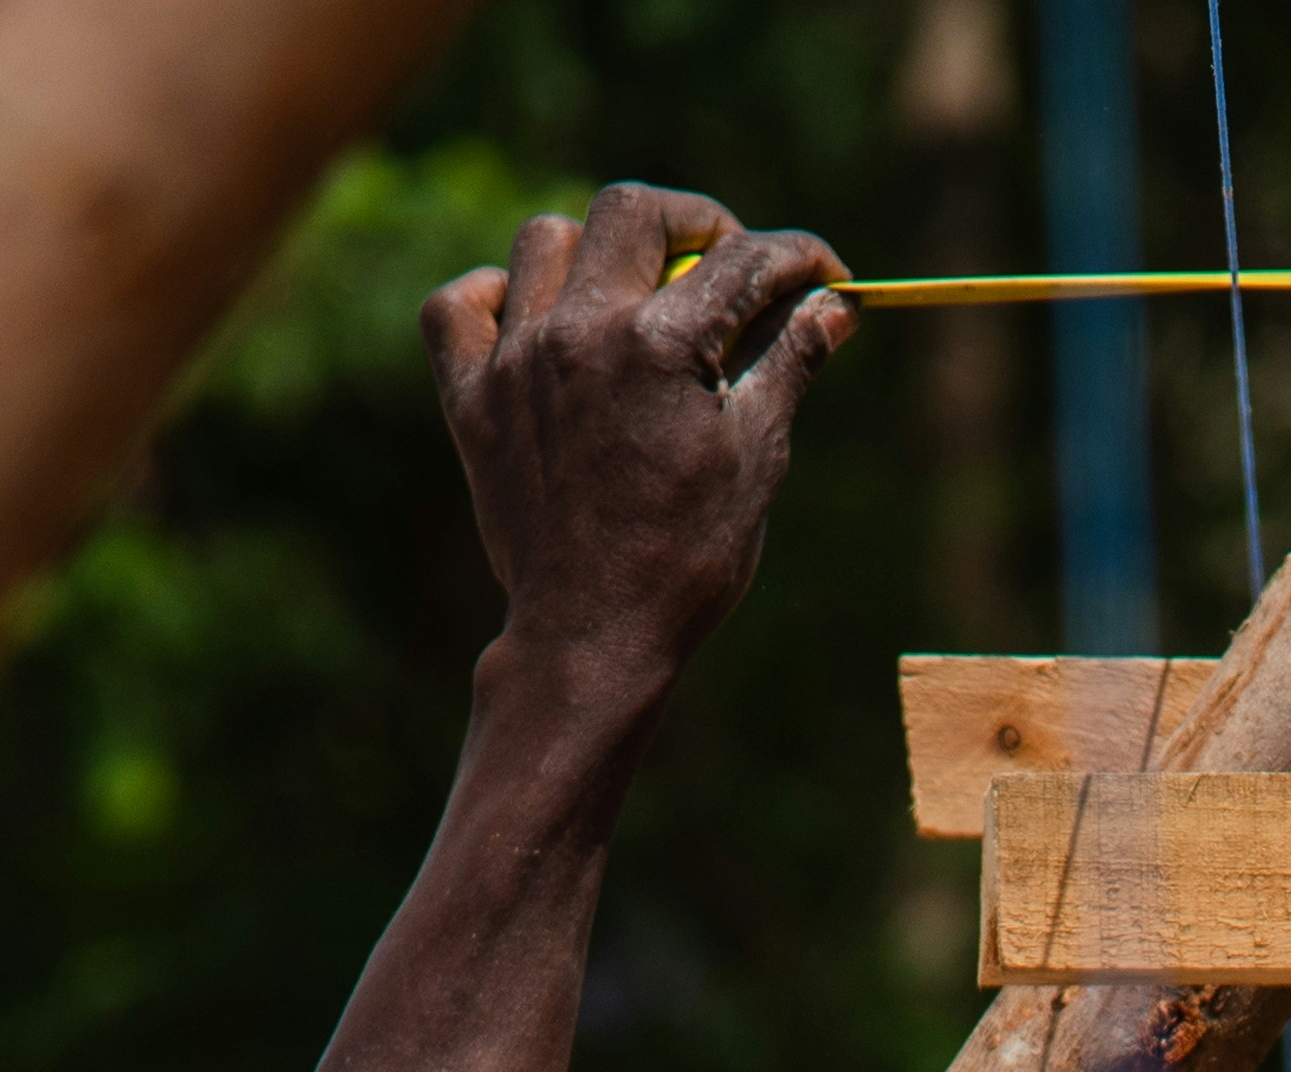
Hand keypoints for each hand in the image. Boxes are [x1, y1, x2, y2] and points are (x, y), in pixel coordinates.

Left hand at [421, 182, 853, 686]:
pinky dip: (491, 299)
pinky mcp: (473, 404)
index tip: (821, 278)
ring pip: (541, 240)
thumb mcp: (755, 459)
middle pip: (631, 210)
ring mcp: (517, 363)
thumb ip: (788, 364)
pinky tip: (531, 323)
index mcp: (659, 345)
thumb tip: (833, 304)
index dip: (795, 258)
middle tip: (721, 264)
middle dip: (691, 223)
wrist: (592, 641)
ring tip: (625, 297)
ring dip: (591, 252)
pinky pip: (457, 309)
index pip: (741, 260)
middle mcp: (578, 333)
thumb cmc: (687, 561)